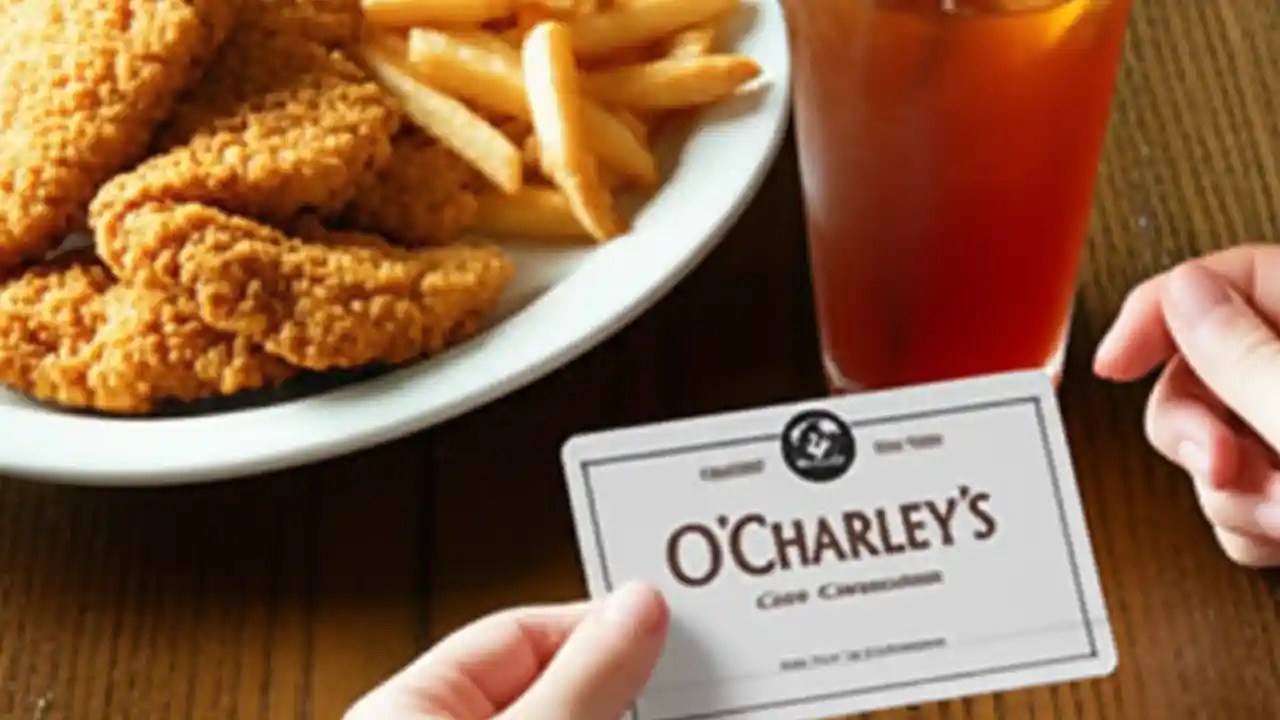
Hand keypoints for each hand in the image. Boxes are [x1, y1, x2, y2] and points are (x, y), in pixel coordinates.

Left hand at [344, 583, 667, 719]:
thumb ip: (582, 678)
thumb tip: (636, 609)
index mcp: (406, 710)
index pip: (518, 633)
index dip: (595, 623)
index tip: (660, 624)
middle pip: (550, 683)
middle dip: (616, 677)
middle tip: (681, 673)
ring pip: (568, 719)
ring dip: (620, 709)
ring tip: (676, 701)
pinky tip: (646, 716)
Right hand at [1095, 244, 1279, 566]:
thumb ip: (1244, 354)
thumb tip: (1180, 293)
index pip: (1228, 277)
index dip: (1159, 312)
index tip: (1114, 360)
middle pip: (1205, 371)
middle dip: (1196, 433)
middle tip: (1219, 462)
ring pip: (1216, 443)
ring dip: (1226, 493)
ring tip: (1278, 514)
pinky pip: (1241, 498)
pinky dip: (1247, 526)